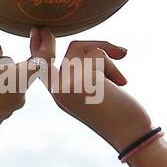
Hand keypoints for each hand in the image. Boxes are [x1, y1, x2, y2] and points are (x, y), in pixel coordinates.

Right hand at [31, 27, 152, 152]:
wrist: (129, 135)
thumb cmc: (119, 118)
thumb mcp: (95, 95)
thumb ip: (84, 76)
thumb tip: (88, 49)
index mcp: (61, 95)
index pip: (41, 67)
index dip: (38, 47)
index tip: (36, 32)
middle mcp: (58, 91)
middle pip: (69, 51)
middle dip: (79, 42)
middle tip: (68, 34)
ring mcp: (66, 85)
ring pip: (82, 49)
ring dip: (104, 57)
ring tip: (119, 80)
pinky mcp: (79, 80)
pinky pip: (96, 54)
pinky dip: (112, 66)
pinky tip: (121, 83)